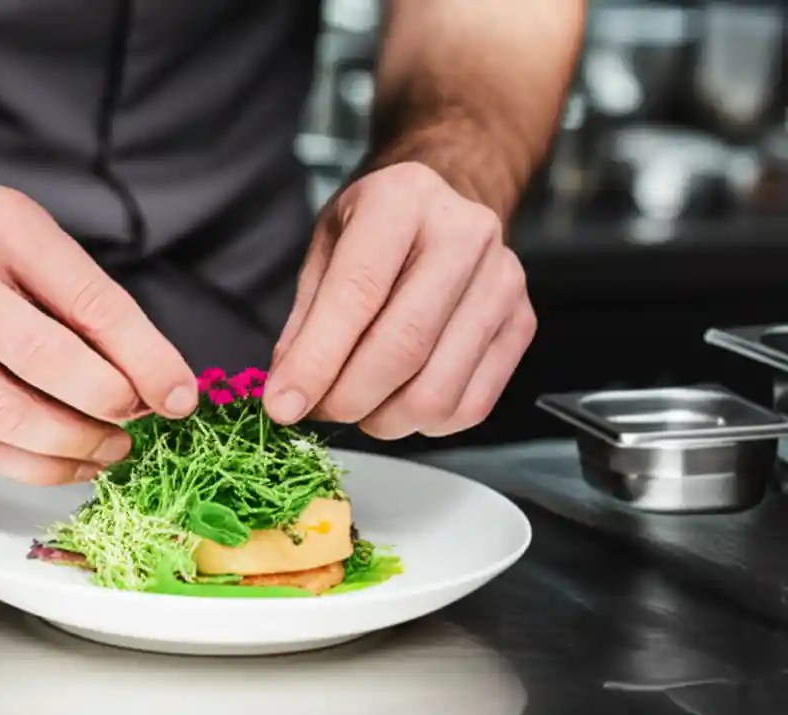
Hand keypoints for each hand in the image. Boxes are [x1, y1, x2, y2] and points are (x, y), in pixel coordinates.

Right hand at [0, 186, 196, 483]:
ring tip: (114, 447)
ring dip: (77, 444)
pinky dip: (38, 466)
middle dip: (111, 401)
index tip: (180, 396)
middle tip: (140, 419)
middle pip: (47, 361)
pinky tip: (72, 462)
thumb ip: (90, 304)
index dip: (145, 358)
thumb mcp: (34, 244)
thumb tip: (158, 383)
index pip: (90, 301)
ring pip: (11, 417)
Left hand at [264, 162, 535, 437]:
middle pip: (403, 348)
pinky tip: (399, 400)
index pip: (357, 295)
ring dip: (383, 419)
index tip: (282, 407)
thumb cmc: (377, 226)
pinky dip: (423, 423)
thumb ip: (305, 321)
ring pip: (437, 390)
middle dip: (347, 399)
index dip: (316, 361)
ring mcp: (502, 280)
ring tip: (358, 403)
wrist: (448, 201)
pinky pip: (470, 406)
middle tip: (317, 411)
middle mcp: (464, 234)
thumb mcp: (325, 247)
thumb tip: (289, 396)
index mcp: (401, 200)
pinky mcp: (522, 323)